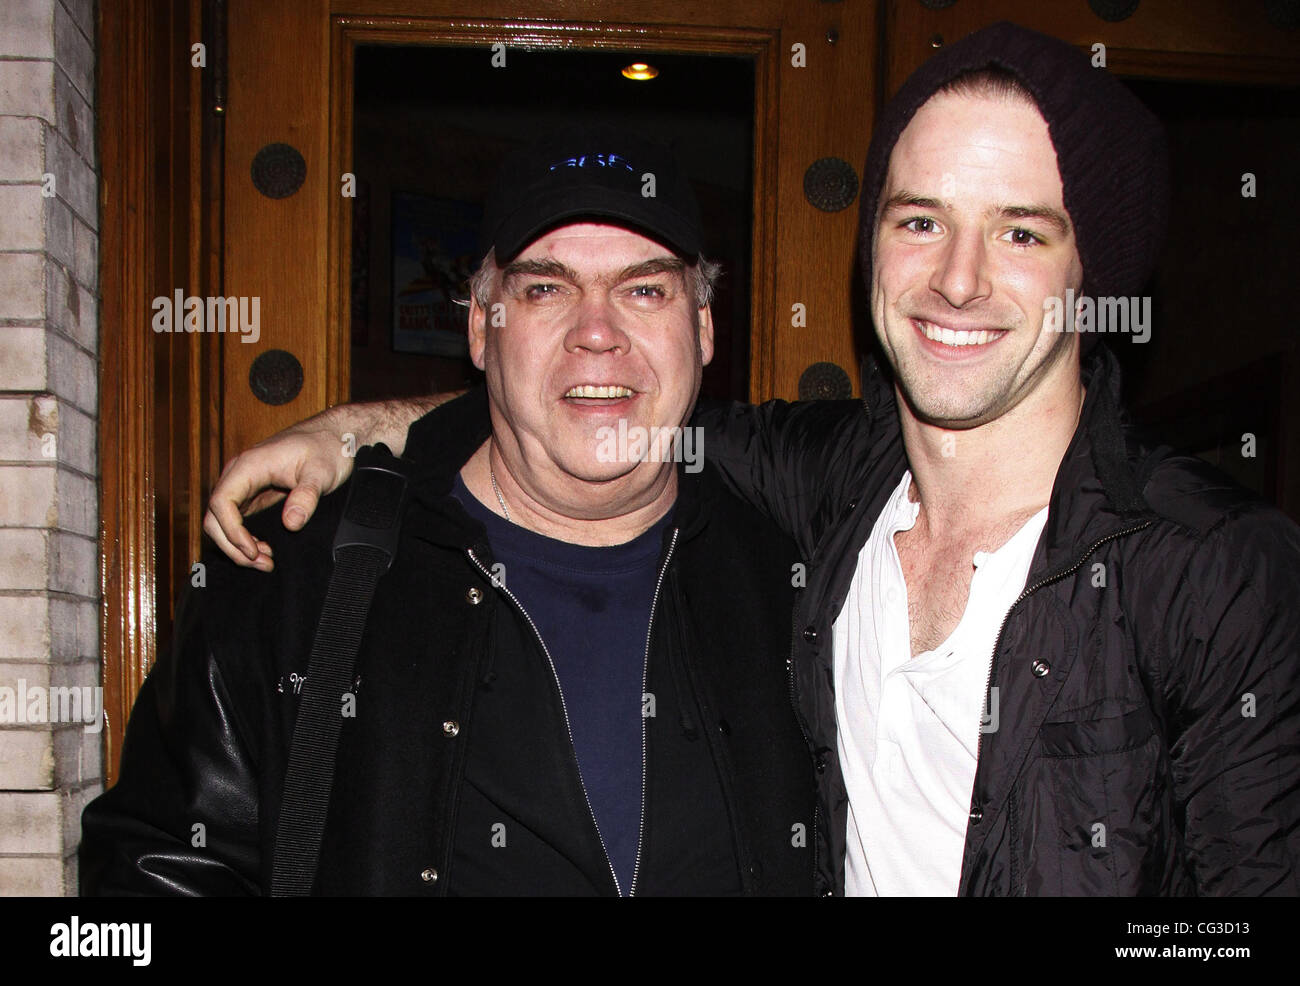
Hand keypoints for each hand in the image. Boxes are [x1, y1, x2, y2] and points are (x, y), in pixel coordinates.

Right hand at [202, 412, 361, 569]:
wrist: (332, 436)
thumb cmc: (326, 448)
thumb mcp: (321, 472)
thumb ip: (306, 496)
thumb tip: (291, 523)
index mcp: (249, 465)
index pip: (221, 502)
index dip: (231, 531)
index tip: (252, 550)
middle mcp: (239, 474)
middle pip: (214, 516)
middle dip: (232, 545)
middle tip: (261, 563)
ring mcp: (244, 484)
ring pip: (222, 521)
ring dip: (236, 545)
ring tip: (264, 561)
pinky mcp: (252, 493)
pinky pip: (236, 519)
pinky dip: (244, 538)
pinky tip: (262, 549)